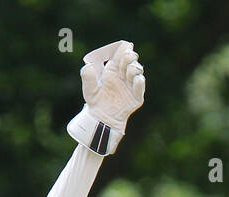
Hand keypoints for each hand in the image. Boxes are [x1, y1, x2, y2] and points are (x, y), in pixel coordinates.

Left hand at [66, 40, 144, 154]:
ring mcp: (131, 85)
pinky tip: (137, 79)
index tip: (126, 46)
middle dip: (130, 56)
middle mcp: (123, 75)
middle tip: (127, 57)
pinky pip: (140, 86)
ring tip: (128, 71)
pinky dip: (139, 82)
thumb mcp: (89, 90)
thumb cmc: (96, 102)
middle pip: (131, 60)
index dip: (124, 48)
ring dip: (134, 68)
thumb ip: (87, 77)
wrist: (103, 118)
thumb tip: (88, 66)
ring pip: (137, 70)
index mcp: (112, 69)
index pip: (120, 54)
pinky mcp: (136, 96)